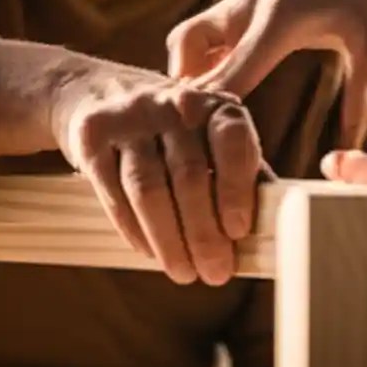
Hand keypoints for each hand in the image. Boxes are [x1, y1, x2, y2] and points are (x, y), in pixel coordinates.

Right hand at [51, 64, 262, 285]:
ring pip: (148, 187)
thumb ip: (242, 176)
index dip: (236, 188)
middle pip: (189, 174)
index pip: (231, 140)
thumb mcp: (211, 140)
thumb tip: (275, 227)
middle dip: (204, 232)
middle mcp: (172, 104)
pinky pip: (113, 191)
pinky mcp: (91, 135)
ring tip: (184, 274)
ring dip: (168, 239)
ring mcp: (129, 117)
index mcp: (213, 105)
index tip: (239, 232)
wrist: (97, 93)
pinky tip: (149, 252)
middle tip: (215, 273)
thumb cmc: (173, 133)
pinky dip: (133, 229)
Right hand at [167, 0, 366, 145]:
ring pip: (189, 35)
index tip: (197, 140)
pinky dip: (201, 56)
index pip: (229, 72)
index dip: (209, 107)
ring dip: (188, 69)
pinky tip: (217, 84)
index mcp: (281, 19)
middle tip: (196, 124)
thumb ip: (355, 101)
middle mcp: (252, 2)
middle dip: (184, 85)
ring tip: (204, 108)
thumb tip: (346, 153)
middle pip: (188, 45)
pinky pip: (206, 28)